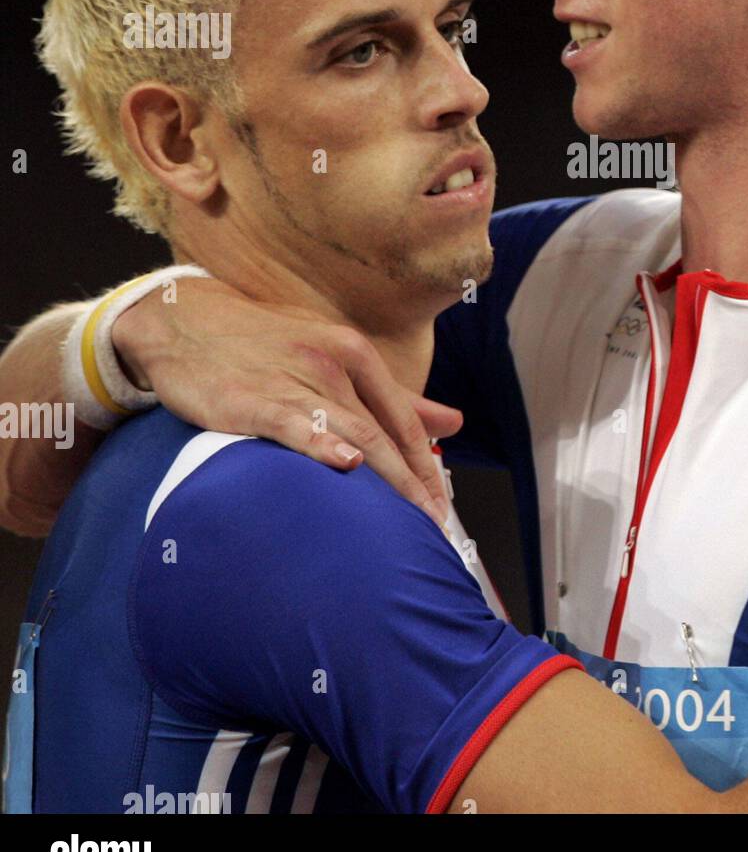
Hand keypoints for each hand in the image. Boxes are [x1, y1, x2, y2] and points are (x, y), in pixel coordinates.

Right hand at [112, 277, 454, 523]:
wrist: (188, 322)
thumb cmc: (267, 345)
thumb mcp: (336, 357)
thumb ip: (394, 396)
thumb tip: (455, 422)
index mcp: (356, 353)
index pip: (405, 419)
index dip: (427, 466)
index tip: (440, 507)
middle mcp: (333, 364)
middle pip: (385, 434)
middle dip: (414, 485)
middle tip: (432, 529)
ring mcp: (294, 380)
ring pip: (352, 434)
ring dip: (385, 483)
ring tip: (406, 524)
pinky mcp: (253, 400)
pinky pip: (294, 424)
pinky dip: (322, 444)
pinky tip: (346, 465)